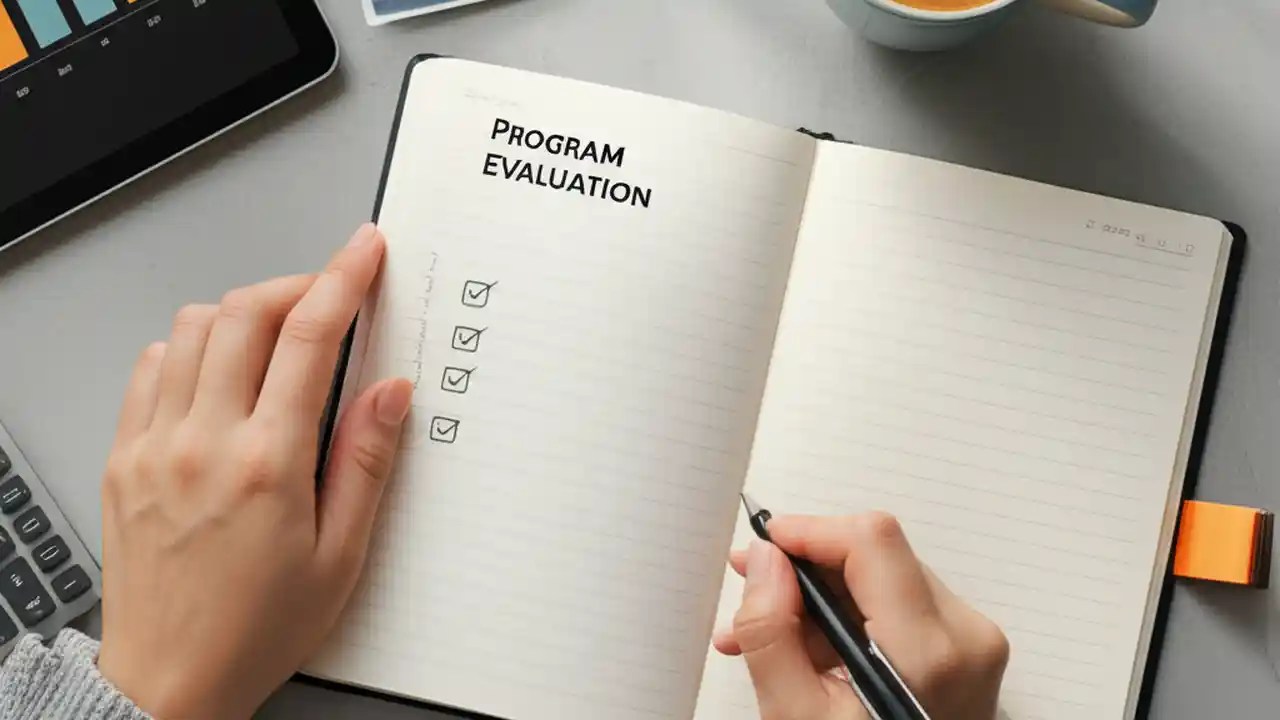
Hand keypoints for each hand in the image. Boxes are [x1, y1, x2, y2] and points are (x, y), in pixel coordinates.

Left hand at [96, 224, 413, 719]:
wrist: (169, 680)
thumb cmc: (255, 629)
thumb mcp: (341, 556)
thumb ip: (366, 462)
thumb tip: (389, 391)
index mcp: (268, 463)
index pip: (309, 337)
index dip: (343, 278)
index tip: (362, 251)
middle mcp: (203, 441)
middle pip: (245, 312)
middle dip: (295, 283)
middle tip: (327, 291)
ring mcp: (154, 445)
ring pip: (192, 327)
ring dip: (242, 311)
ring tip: (276, 334)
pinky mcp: (124, 457)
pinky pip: (150, 367)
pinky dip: (189, 347)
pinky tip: (216, 371)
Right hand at [713, 513, 1008, 719]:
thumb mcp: (794, 717)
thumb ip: (770, 632)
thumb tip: (763, 560)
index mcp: (928, 653)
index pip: (871, 540)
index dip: (808, 531)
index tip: (763, 546)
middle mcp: (966, 637)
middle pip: (874, 555)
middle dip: (804, 572)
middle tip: (749, 599)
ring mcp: (972, 644)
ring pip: (883, 576)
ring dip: (821, 599)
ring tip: (772, 642)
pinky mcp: (967, 650)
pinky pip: (899, 604)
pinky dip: (850, 618)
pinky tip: (811, 651)